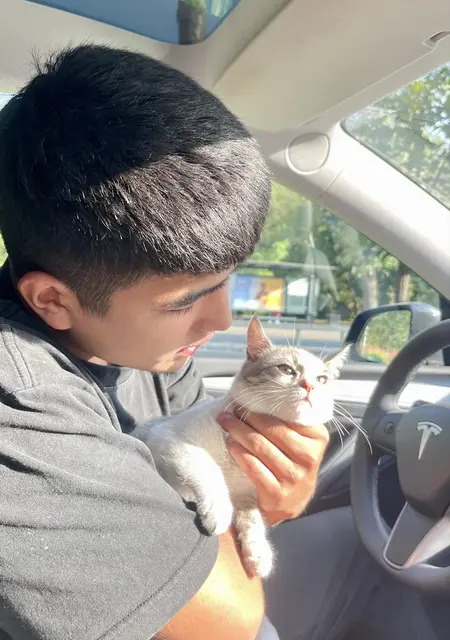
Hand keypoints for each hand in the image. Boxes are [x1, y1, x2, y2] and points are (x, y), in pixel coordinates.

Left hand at [217, 409, 328, 525]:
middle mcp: (308, 458)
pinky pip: (252, 466)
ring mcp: (293, 476)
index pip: (290, 416)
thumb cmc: (294, 464)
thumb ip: (293, 421)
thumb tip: (265, 396)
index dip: (265, 407)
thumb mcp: (303, 442)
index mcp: (318, 439)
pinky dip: (238, 452)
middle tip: (232, 409)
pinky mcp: (276, 493)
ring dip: (238, 431)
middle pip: (271, 430)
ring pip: (259, 446)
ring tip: (227, 423)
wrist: (290, 503)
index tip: (248, 401)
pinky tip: (231, 444)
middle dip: (247, 417)